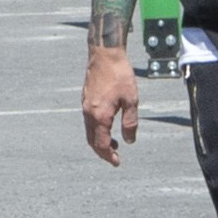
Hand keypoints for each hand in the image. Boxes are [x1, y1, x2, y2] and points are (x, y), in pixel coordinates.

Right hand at [82, 44, 139, 163]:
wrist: (105, 54)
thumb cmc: (119, 75)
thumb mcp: (131, 100)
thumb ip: (130, 123)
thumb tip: (128, 140)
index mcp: (100, 115)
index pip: (101, 143)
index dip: (108, 155)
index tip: (117, 162)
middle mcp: (89, 112)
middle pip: (92, 140)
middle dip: (102, 152)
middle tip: (114, 158)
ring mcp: (85, 105)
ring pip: (89, 131)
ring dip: (99, 141)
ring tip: (113, 145)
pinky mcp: (86, 99)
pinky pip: (88, 121)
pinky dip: (96, 130)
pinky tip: (107, 127)